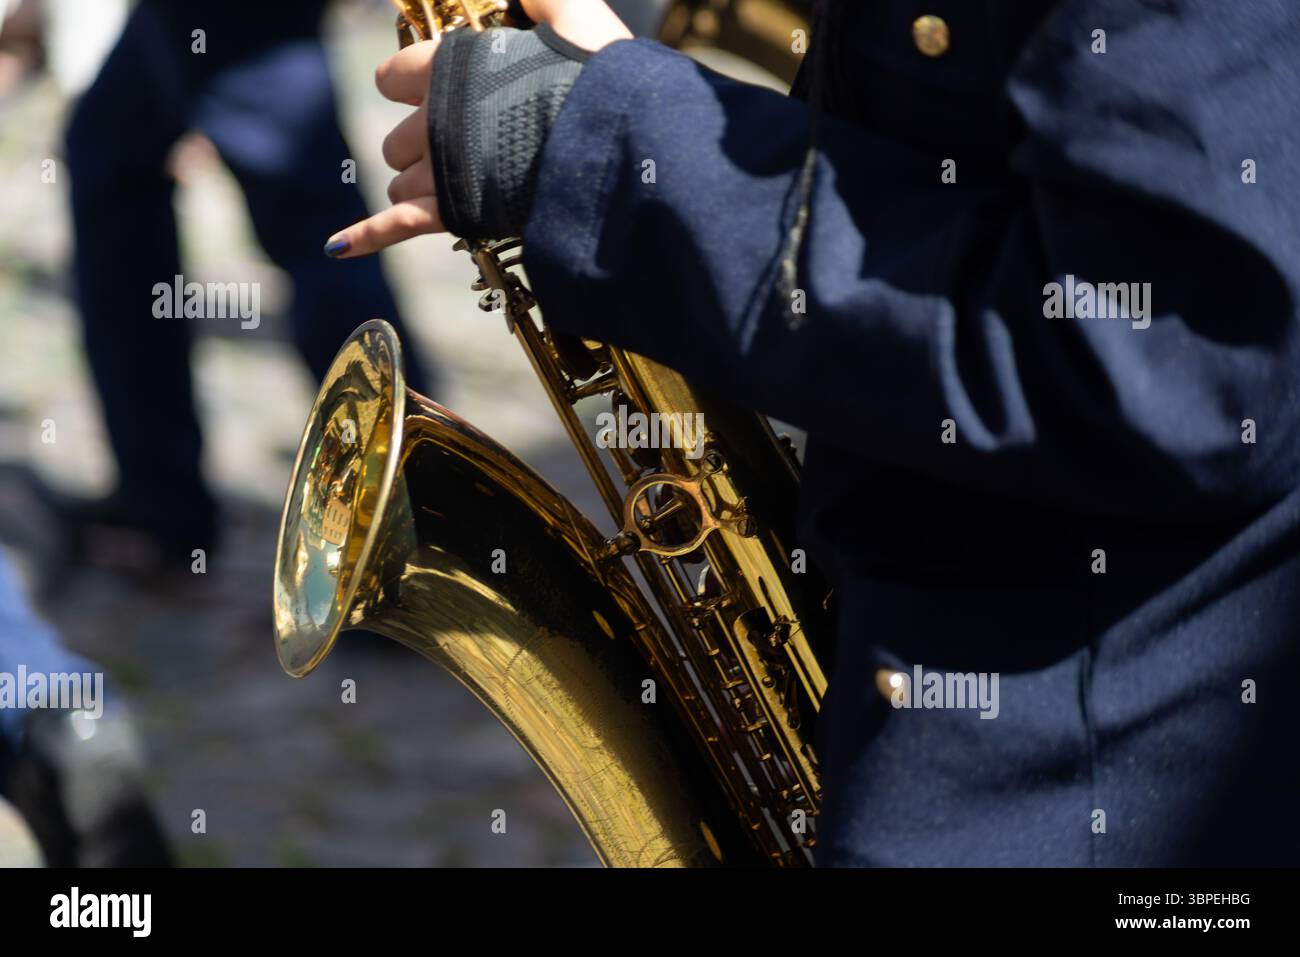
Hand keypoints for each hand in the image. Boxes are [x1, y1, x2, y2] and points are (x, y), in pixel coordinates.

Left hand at [324, 1, 630, 258]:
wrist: (611, 146)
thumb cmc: (597, 81)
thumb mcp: (576, 19)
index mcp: (447, 67)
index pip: (391, 78)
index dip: (413, 89)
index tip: (444, 96)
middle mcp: (432, 117)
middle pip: (398, 141)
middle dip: (424, 149)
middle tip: (471, 153)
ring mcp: (439, 168)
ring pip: (401, 184)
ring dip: (424, 188)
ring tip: (464, 191)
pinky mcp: (453, 211)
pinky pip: (396, 225)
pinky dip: (367, 236)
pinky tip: (339, 246)